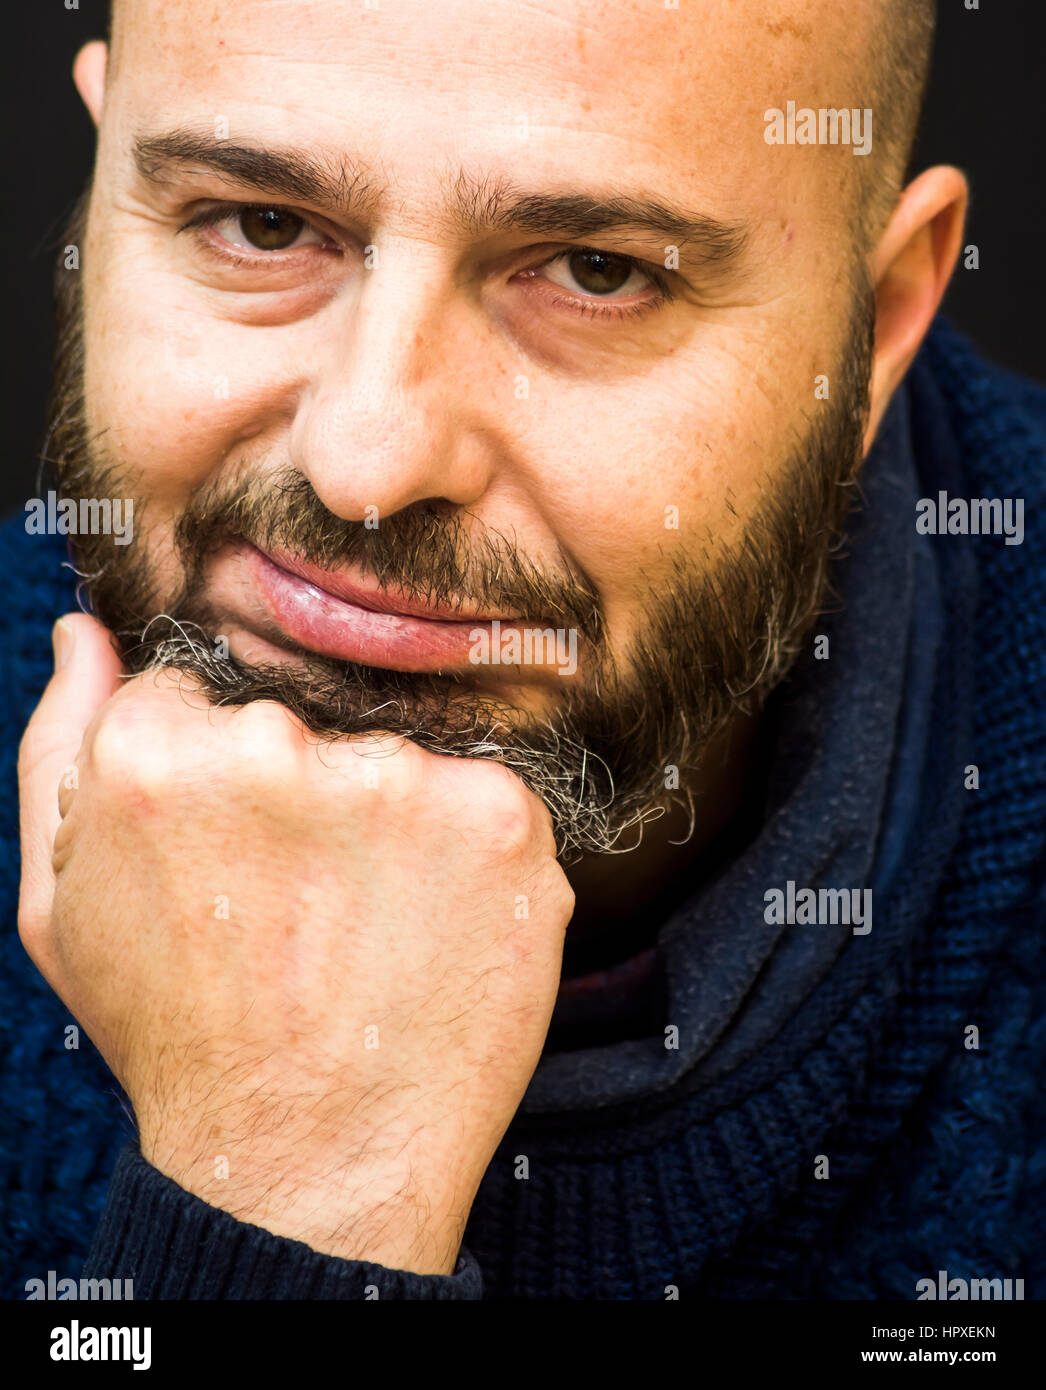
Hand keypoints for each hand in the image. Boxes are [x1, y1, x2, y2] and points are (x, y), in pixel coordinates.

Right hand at [18, 614, 572, 1274]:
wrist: (311, 1162)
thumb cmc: (181, 1036)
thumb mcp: (67, 906)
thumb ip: (59, 746)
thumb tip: (83, 636)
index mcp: (154, 757)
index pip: (205, 697)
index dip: (225, 786)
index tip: (238, 860)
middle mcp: (275, 749)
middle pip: (303, 724)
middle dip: (306, 798)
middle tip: (304, 909)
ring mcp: (397, 779)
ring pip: (397, 762)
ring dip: (390, 828)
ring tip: (367, 930)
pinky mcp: (497, 815)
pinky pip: (484, 797)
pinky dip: (469, 857)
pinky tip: (432, 928)